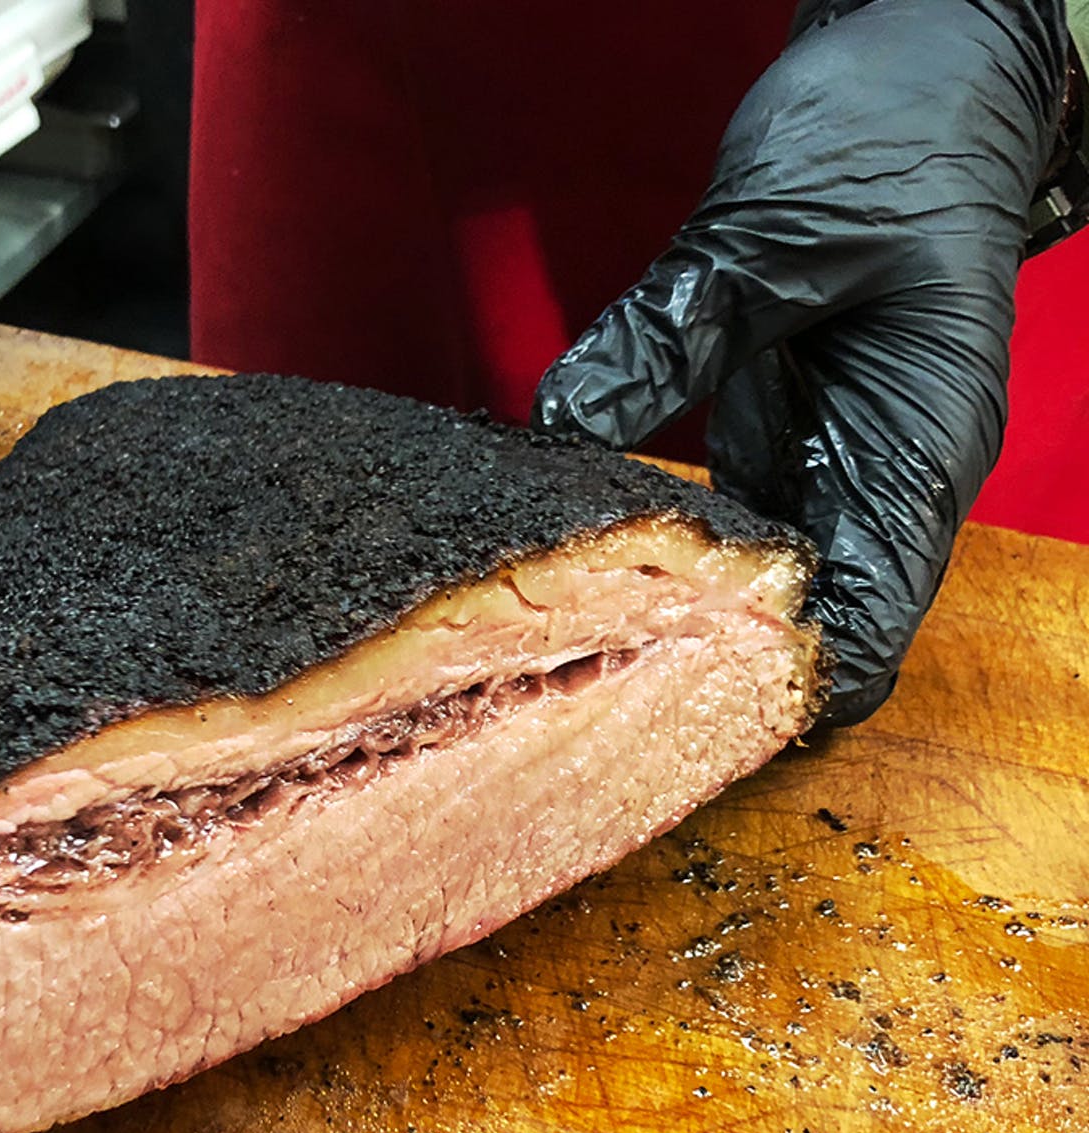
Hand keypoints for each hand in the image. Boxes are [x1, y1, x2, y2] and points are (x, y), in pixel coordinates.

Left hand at [533, 0, 1066, 723]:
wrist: (925, 65)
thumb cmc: (887, 140)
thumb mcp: (760, 240)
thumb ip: (661, 340)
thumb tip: (560, 421)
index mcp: (913, 451)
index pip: (869, 626)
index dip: (788, 687)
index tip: (686, 715)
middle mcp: (882, 477)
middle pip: (817, 628)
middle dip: (726, 672)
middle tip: (607, 692)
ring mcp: (834, 461)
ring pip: (774, 588)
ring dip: (698, 623)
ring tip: (596, 648)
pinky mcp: (789, 434)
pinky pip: (740, 528)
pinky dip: (684, 558)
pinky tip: (611, 564)